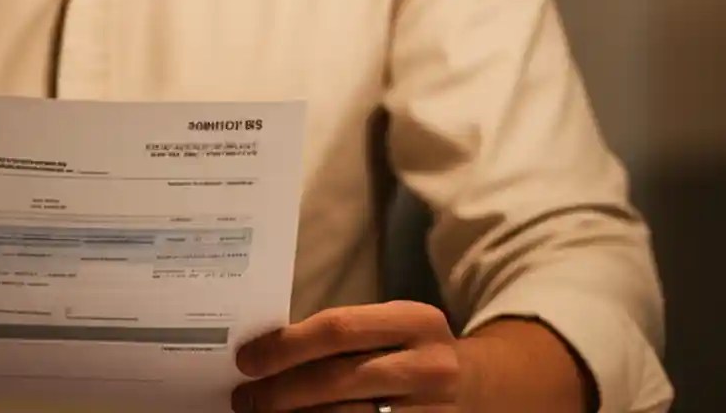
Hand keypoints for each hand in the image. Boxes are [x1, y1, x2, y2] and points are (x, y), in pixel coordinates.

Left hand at [233, 301, 460, 411]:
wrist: (481, 390)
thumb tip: (265, 352)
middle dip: (279, 392)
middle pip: (336, 379)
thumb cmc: (412, 354)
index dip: (285, 346)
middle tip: (244, 398)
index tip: (246, 360)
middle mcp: (430, 366)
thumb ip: (341, 335)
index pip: (337, 330)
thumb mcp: (392, 329)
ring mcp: (433, 412)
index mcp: (416, 321)